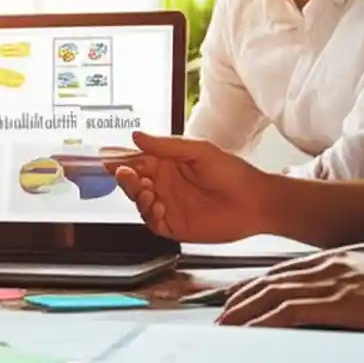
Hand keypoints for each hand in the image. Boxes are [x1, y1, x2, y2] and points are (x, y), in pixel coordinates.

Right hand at [108, 131, 271, 241]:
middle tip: (126, 174)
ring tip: (148, 191)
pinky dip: (151, 216)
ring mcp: (169, 206)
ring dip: (138, 197)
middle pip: (134, 184)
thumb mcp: (199, 151)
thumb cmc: (231, 172)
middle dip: (126, 179)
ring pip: (140, 204)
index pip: (137, 161)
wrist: (255, 201)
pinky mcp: (176, 226)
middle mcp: (165, 185)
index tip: (108, 159)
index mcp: (167, 165)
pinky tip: (159, 207)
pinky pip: (153, 223)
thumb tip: (137, 136)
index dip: (121, 160)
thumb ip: (167, 145)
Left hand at [217, 253, 363, 331]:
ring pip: (272, 296)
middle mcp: (327, 267)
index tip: (236, 298)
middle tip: (220, 316)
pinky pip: (290, 312)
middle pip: (269, 282)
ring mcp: (332, 284)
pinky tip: (251, 332)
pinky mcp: (340, 303)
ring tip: (224, 327)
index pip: (282, 272)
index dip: (255, 285)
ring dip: (244, 312)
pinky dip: (265, 322)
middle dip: (240, 299)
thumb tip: (337, 305)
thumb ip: (352, 287)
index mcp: (335, 260)